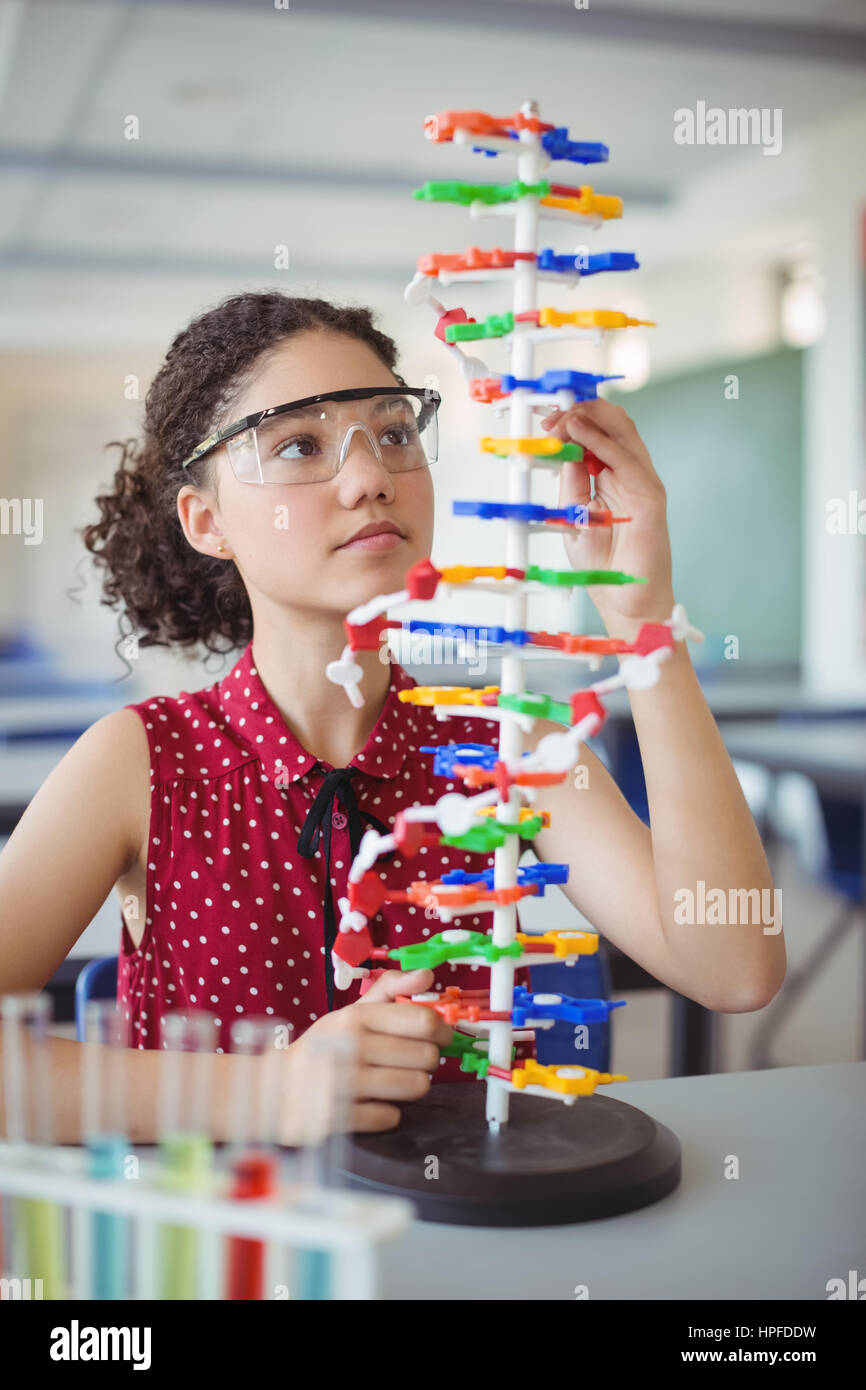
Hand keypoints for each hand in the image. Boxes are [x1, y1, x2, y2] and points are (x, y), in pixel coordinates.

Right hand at [277, 969, 451, 1142]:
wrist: (275, 1088)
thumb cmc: (324, 1047)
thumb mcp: (351, 1012)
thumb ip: (391, 989)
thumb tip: (428, 976)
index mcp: (356, 1017)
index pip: (424, 1021)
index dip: (442, 1030)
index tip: (440, 1036)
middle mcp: (350, 1046)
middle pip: (427, 1057)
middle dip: (426, 1062)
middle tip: (411, 1062)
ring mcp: (342, 1083)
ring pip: (415, 1087)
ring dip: (410, 1087)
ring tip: (393, 1081)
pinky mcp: (338, 1117)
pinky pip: (390, 1117)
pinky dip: (386, 1113)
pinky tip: (370, 1102)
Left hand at [540, 397, 674, 635]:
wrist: (625, 600)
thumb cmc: (603, 564)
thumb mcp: (574, 514)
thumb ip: (571, 481)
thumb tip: (560, 445)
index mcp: (612, 477)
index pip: (598, 433)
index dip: (572, 418)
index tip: (545, 417)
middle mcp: (630, 474)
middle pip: (613, 424)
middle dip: (581, 410)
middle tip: (552, 410)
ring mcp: (643, 482)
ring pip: (622, 431)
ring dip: (590, 417)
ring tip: (563, 414)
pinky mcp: (651, 495)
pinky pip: (625, 458)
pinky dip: (600, 441)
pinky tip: (578, 433)